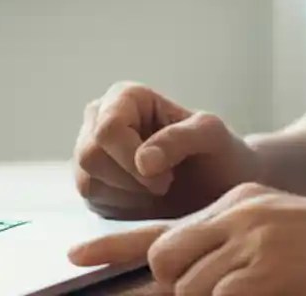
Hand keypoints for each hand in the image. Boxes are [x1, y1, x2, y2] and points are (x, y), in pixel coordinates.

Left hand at [68, 183, 305, 295]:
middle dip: (177, 288)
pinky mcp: (265, 276)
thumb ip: (227, 245)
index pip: (159, 227)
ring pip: (191, 290)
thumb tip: (181, 275)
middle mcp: (234, 218)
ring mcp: (249, 247)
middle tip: (223, 287)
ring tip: (265, 284)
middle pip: (167, 265)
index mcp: (234, 204)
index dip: (112, 247)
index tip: (73, 257)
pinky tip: (275, 290)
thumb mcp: (275, 229)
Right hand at [73, 82, 260, 219]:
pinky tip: (147, 201)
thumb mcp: (212, 137)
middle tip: (165, 185)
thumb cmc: (218, 154)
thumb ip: (182, 138)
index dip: (132, 159)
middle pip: (91, 155)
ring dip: (129, 196)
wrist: (217, 188)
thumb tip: (143, 161)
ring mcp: (90, 150)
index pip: (108, 129)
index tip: (167, 177)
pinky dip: (123, 209)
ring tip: (159, 190)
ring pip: (87, 181)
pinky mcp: (91, 182)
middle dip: (131, 180)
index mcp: (124, 96)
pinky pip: (92, 200)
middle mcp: (99, 118)